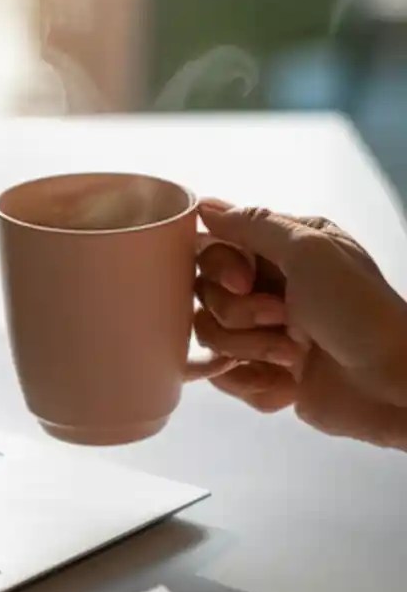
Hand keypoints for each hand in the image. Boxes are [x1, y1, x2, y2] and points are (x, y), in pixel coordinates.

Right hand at [193, 199, 406, 446]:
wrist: (392, 386)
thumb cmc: (359, 313)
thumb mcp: (311, 252)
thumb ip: (254, 224)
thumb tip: (203, 205)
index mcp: (284, 249)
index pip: (213, 246)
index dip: (219, 267)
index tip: (245, 282)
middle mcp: (271, 286)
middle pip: (205, 293)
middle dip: (237, 313)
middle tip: (281, 321)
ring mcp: (265, 332)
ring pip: (210, 335)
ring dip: (248, 348)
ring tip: (291, 356)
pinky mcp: (263, 374)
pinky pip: (222, 376)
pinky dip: (249, 381)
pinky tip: (282, 383)